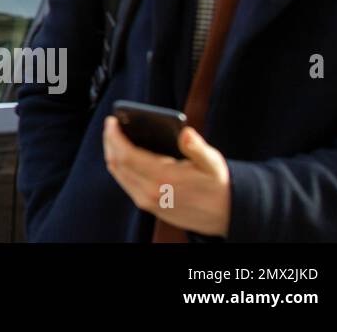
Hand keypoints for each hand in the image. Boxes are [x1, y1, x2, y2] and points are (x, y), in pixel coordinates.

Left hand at [103, 116, 231, 236]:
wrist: (226, 215)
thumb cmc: (218, 184)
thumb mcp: (213, 163)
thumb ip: (197, 147)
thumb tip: (185, 132)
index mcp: (164, 178)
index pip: (126, 155)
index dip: (114, 137)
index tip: (111, 121)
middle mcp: (151, 192)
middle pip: (117, 164)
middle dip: (110, 142)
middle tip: (111, 125)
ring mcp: (148, 201)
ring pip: (119, 174)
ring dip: (112, 153)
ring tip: (114, 136)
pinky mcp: (148, 206)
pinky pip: (125, 182)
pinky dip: (120, 166)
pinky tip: (123, 153)